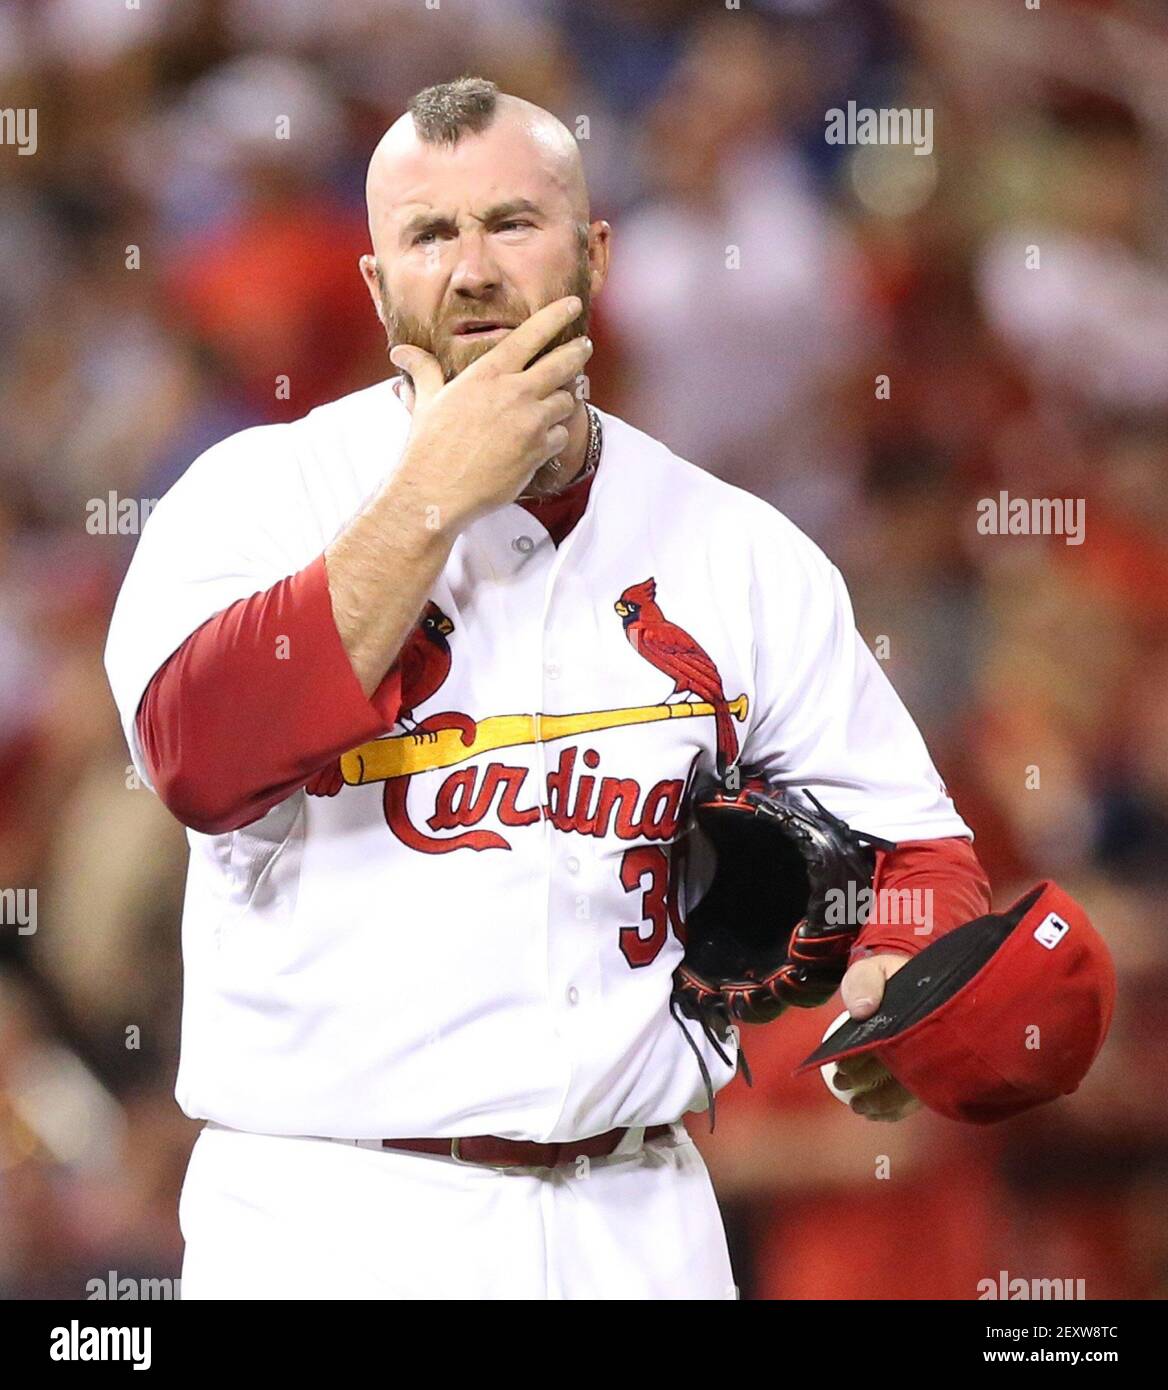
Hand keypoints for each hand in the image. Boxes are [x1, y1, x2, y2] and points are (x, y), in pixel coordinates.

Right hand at [388, 297, 593, 536]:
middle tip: (584, 346)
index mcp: (488, 374)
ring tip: (551, 405)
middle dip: (577, 352)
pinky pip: (560, 436)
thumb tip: (401, 352)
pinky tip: (537, 443)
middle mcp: (514, 392)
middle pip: (563, 363)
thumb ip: (424, 371)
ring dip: (560, 402)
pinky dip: (552, 437)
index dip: (557, 316)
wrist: (436, 491)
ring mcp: (530, 422)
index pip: (532, 334)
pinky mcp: (538, 451)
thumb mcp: (426, 400)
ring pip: (565, 401)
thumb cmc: (428, 446)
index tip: (573, 305)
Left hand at [835, 951, 921, 1121]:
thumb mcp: (873, 969)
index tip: (840, 1068)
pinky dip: (898, 1110)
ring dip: (882, 1103)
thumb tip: (861, 1011)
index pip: (890, 1043)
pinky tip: (879, 1113)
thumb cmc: (891, 978)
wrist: (919, 981)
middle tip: (842, 1084)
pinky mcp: (939, 1074)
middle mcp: (934, 1040)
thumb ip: (864, 981)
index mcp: (920, 1013)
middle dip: (867, 1084)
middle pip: (900, 1071)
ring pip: (911, 1091)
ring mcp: (938, 1058)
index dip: (862, 1059)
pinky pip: (919, 1098)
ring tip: (858, 1106)